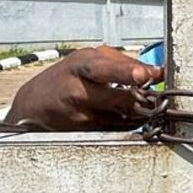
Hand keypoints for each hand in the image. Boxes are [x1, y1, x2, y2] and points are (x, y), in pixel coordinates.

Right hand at [5, 45, 163, 130]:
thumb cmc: (66, 77)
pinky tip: (131, 114)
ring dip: (140, 111)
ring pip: (123, 117)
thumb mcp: (89, 60)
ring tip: (146, 103)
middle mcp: (78, 91)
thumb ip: (123, 63)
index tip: (144, 75)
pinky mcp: (86, 132)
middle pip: (116, 98)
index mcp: (81, 66)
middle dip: (141, 98)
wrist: (35, 105)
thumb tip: (157, 73)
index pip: (103, 68)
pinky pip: (118, 128)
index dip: (125, 72)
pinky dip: (130, 121)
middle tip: (156, 96)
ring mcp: (80, 115)